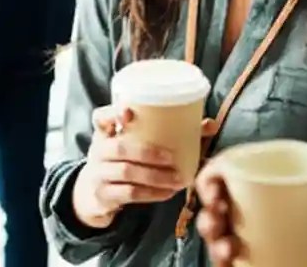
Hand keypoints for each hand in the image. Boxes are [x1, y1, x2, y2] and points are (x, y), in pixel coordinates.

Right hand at [70, 105, 190, 228]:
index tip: (129, 112)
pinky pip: (129, 193)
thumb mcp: (134, 144)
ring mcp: (99, 173)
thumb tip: (210, 124)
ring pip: (127, 172)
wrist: (95, 192)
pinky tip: (168, 193)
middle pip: (120, 148)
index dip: (112, 112)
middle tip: (172, 158)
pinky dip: (152, 194)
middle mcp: (98, 150)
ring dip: (155, 177)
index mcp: (105, 132)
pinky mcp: (104, 195)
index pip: (101, 117)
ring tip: (178, 179)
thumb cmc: (124, 160)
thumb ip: (169, 132)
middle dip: (148, 152)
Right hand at [196, 158, 306, 266]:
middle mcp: (267, 198)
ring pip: (225, 234)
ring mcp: (270, 230)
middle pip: (220, 203)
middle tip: (219, 224)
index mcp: (279, 170)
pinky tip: (231, 265)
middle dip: (208, 213)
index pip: (232, 166)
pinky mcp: (276, 257)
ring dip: (213, 241)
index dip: (212, 177)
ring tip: (226, 249)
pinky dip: (229, 265)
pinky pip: (243, 262)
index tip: (214, 192)